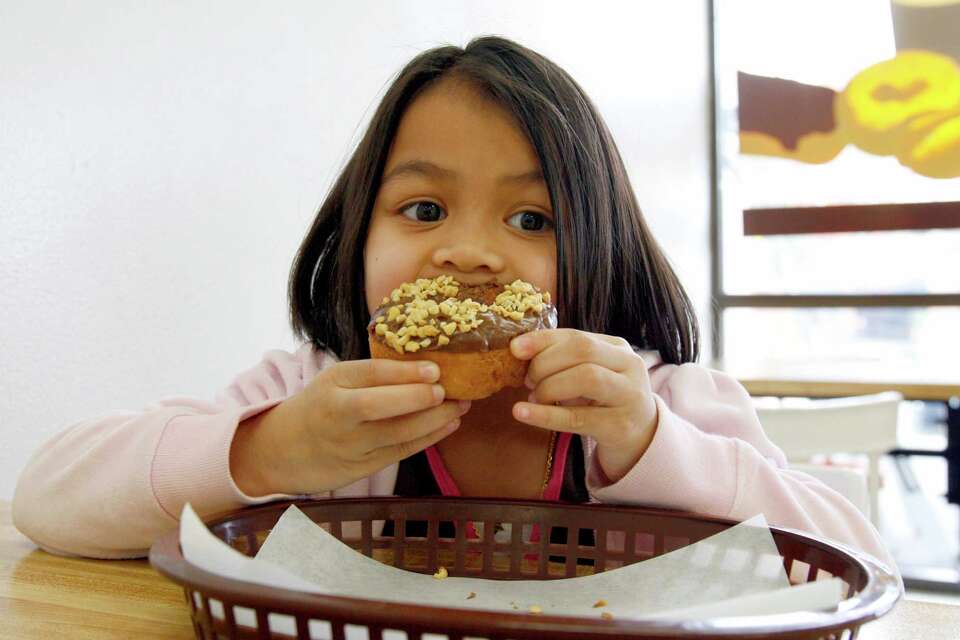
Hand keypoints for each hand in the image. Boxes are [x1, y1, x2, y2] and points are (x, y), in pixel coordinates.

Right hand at [230, 359, 469, 495]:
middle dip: (417, 398)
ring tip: (461, 405)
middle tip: (448, 390)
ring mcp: (350, 444)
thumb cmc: (322, 406)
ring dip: (434, 420)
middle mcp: (339, 413)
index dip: (404, 373)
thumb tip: (427, 364)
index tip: (435, 368)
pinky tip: (450, 424)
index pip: (369, 374)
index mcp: (333, 382)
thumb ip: (373, 374)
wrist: (283, 449)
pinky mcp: (362, 466)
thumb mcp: (337, 380)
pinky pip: (400, 452)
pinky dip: (428, 438)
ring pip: (396, 433)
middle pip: (378, 406)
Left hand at [509, 329, 657, 482]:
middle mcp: (630, 366)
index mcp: (618, 347)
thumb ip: (562, 358)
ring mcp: (629, 396)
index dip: (543, 340)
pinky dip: (545, 415)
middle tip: (528, 381)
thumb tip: (519, 349)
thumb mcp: (590, 372)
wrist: (640, 435)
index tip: (515, 349)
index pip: (576, 335)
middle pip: (583, 351)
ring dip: (549, 387)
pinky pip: (577, 418)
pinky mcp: (620, 426)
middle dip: (545, 364)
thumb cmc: (605, 399)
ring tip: (535, 397)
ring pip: (586, 378)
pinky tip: (521, 413)